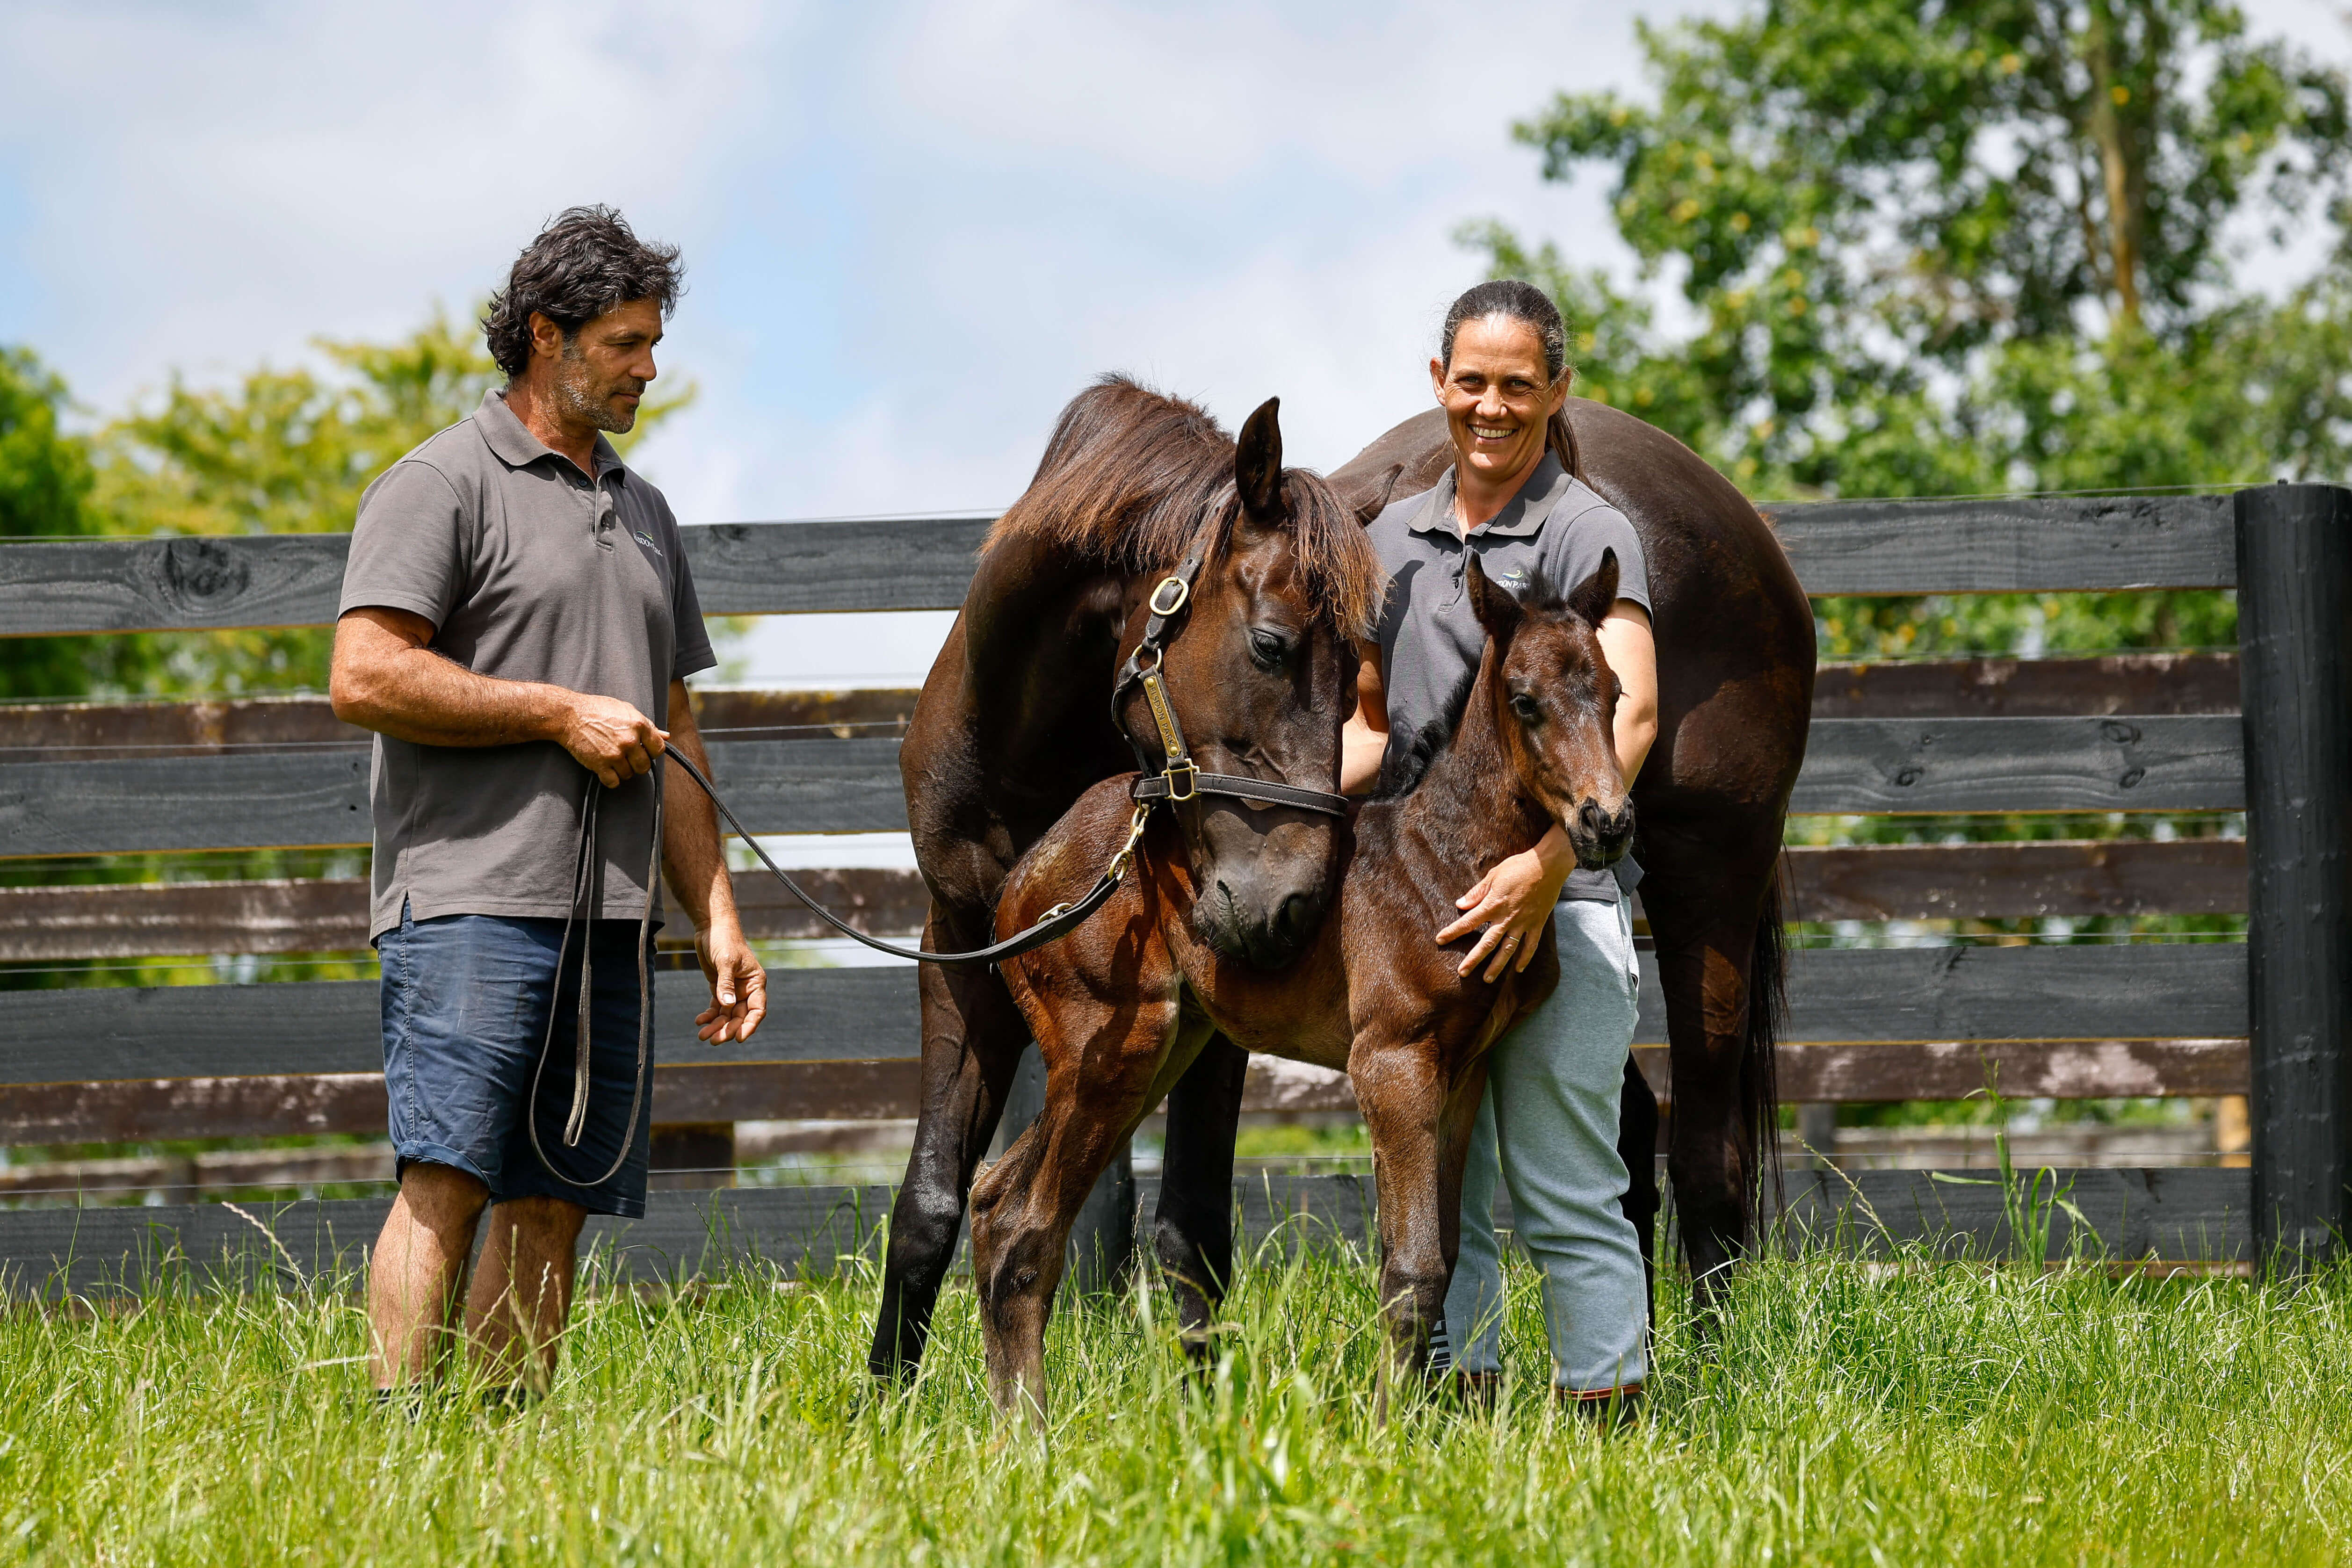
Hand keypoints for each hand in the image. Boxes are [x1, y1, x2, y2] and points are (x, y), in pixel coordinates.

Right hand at [558, 693, 665, 787]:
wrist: (570, 715)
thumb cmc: (597, 709)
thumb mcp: (626, 710)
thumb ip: (647, 725)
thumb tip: (665, 736)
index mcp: (639, 725)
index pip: (658, 749)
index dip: (652, 752)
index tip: (644, 751)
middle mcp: (629, 740)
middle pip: (645, 766)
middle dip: (638, 764)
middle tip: (628, 758)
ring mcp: (615, 754)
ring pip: (629, 774)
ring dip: (623, 771)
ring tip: (614, 760)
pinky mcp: (600, 764)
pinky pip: (613, 782)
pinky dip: (610, 779)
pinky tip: (606, 770)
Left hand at [693, 920, 766, 1043]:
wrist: (711, 927)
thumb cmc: (724, 940)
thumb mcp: (726, 961)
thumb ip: (726, 984)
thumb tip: (727, 1005)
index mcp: (756, 983)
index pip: (757, 1010)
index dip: (750, 1025)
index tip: (739, 1038)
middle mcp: (746, 989)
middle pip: (739, 1016)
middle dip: (727, 1029)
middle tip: (713, 1040)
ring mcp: (732, 990)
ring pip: (726, 1015)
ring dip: (716, 1026)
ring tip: (702, 1035)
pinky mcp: (719, 988)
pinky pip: (716, 1007)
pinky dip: (709, 1016)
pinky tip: (699, 1021)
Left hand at [1435, 844, 1569, 980]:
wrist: (1548, 865)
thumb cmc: (1519, 867)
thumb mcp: (1493, 875)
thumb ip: (1476, 893)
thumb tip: (1460, 905)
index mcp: (1493, 904)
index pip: (1469, 922)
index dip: (1453, 932)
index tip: (1440, 940)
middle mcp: (1507, 917)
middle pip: (1487, 943)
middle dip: (1473, 959)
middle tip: (1462, 973)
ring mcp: (1523, 923)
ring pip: (1508, 949)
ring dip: (1497, 966)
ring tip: (1487, 979)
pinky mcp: (1537, 924)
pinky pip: (1531, 945)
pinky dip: (1525, 958)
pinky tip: (1518, 969)